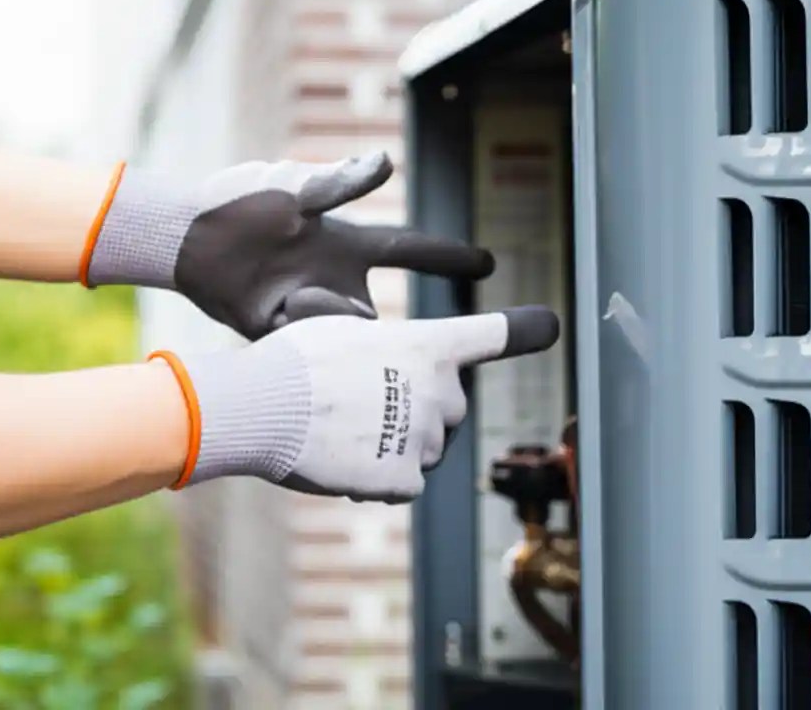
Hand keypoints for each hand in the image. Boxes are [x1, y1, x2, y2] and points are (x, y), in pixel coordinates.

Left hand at [84, 152, 493, 339]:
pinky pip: (307, 344)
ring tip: (295, 295)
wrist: (186, 234)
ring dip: (330, 320)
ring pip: (347, 336)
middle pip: (383, 315)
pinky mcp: (282, 331)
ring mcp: (311, 306)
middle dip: (383, 331)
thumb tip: (386, 163)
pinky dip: (297, 328)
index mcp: (347, 242)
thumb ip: (341, 182)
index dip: (450, 257)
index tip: (490, 263)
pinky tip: (274, 310)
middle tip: (375, 327)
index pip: (411, 251)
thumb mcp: (294, 189)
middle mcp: (336, 277)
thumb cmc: (241, 199)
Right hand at [149, 306, 559, 502]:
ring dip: (396, 448)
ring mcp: (426, 438)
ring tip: (344, 434)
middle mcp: (439, 391)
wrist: (261, 407)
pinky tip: (344, 461)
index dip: (522, 330)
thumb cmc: (293, 360)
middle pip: (450, 410)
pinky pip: (404, 484)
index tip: (548, 325)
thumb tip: (385, 364)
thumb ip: (386, 348)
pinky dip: (379, 479)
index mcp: (428, 346)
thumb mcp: (344, 329)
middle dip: (419, 412)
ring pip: (425, 451)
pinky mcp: (405, 480)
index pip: (490, 335)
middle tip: (363, 407)